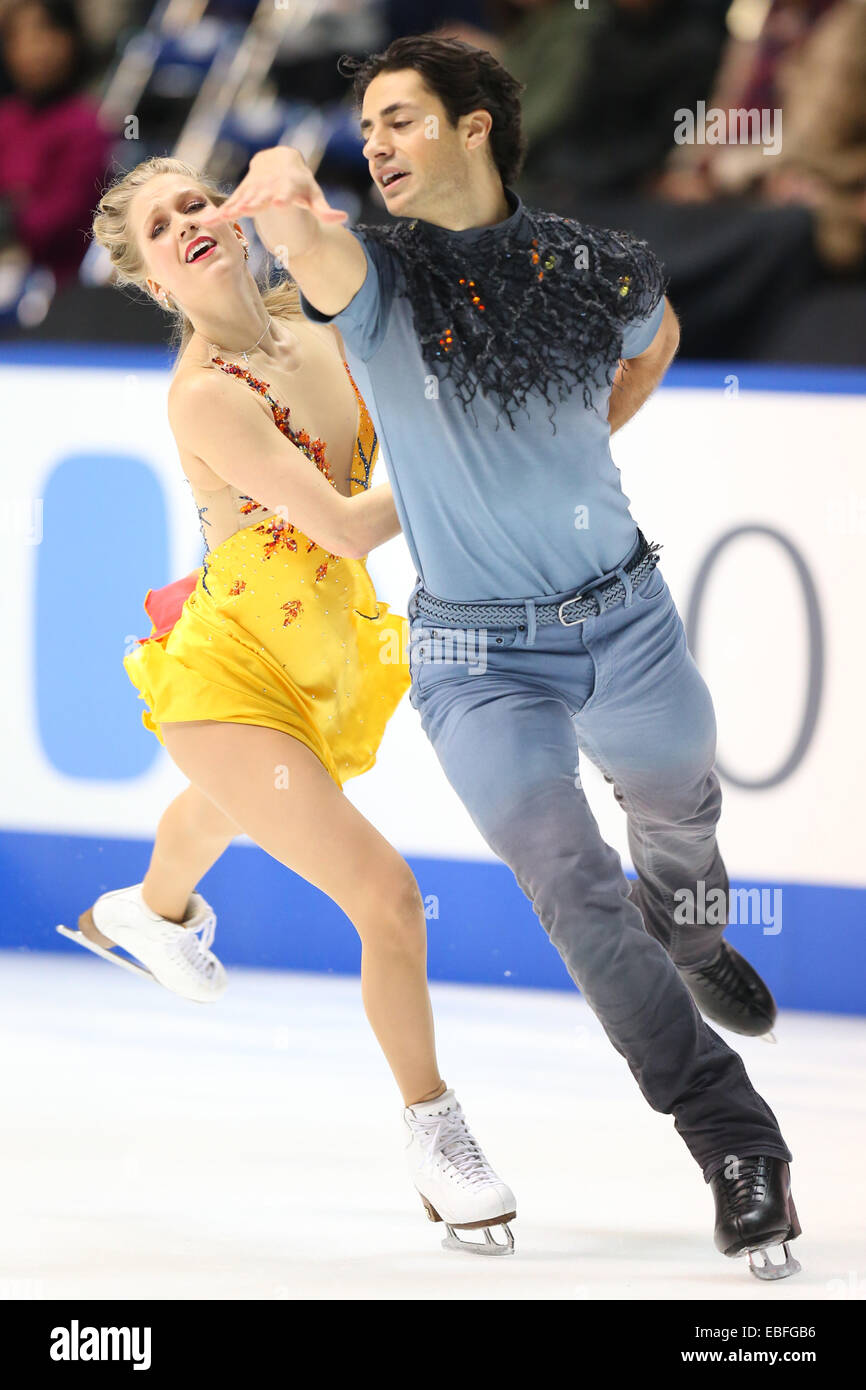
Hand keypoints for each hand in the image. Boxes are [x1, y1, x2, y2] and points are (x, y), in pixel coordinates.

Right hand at [197, 147, 347, 226]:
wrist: (279, 161)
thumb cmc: (302, 185)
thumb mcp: (314, 196)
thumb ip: (325, 210)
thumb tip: (343, 219)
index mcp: (290, 184)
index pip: (288, 190)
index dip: (284, 195)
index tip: (280, 201)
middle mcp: (270, 184)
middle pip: (263, 193)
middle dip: (256, 200)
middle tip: (249, 208)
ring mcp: (255, 187)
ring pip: (244, 197)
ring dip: (235, 205)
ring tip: (227, 216)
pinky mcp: (243, 192)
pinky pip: (232, 203)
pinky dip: (221, 211)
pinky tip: (208, 220)